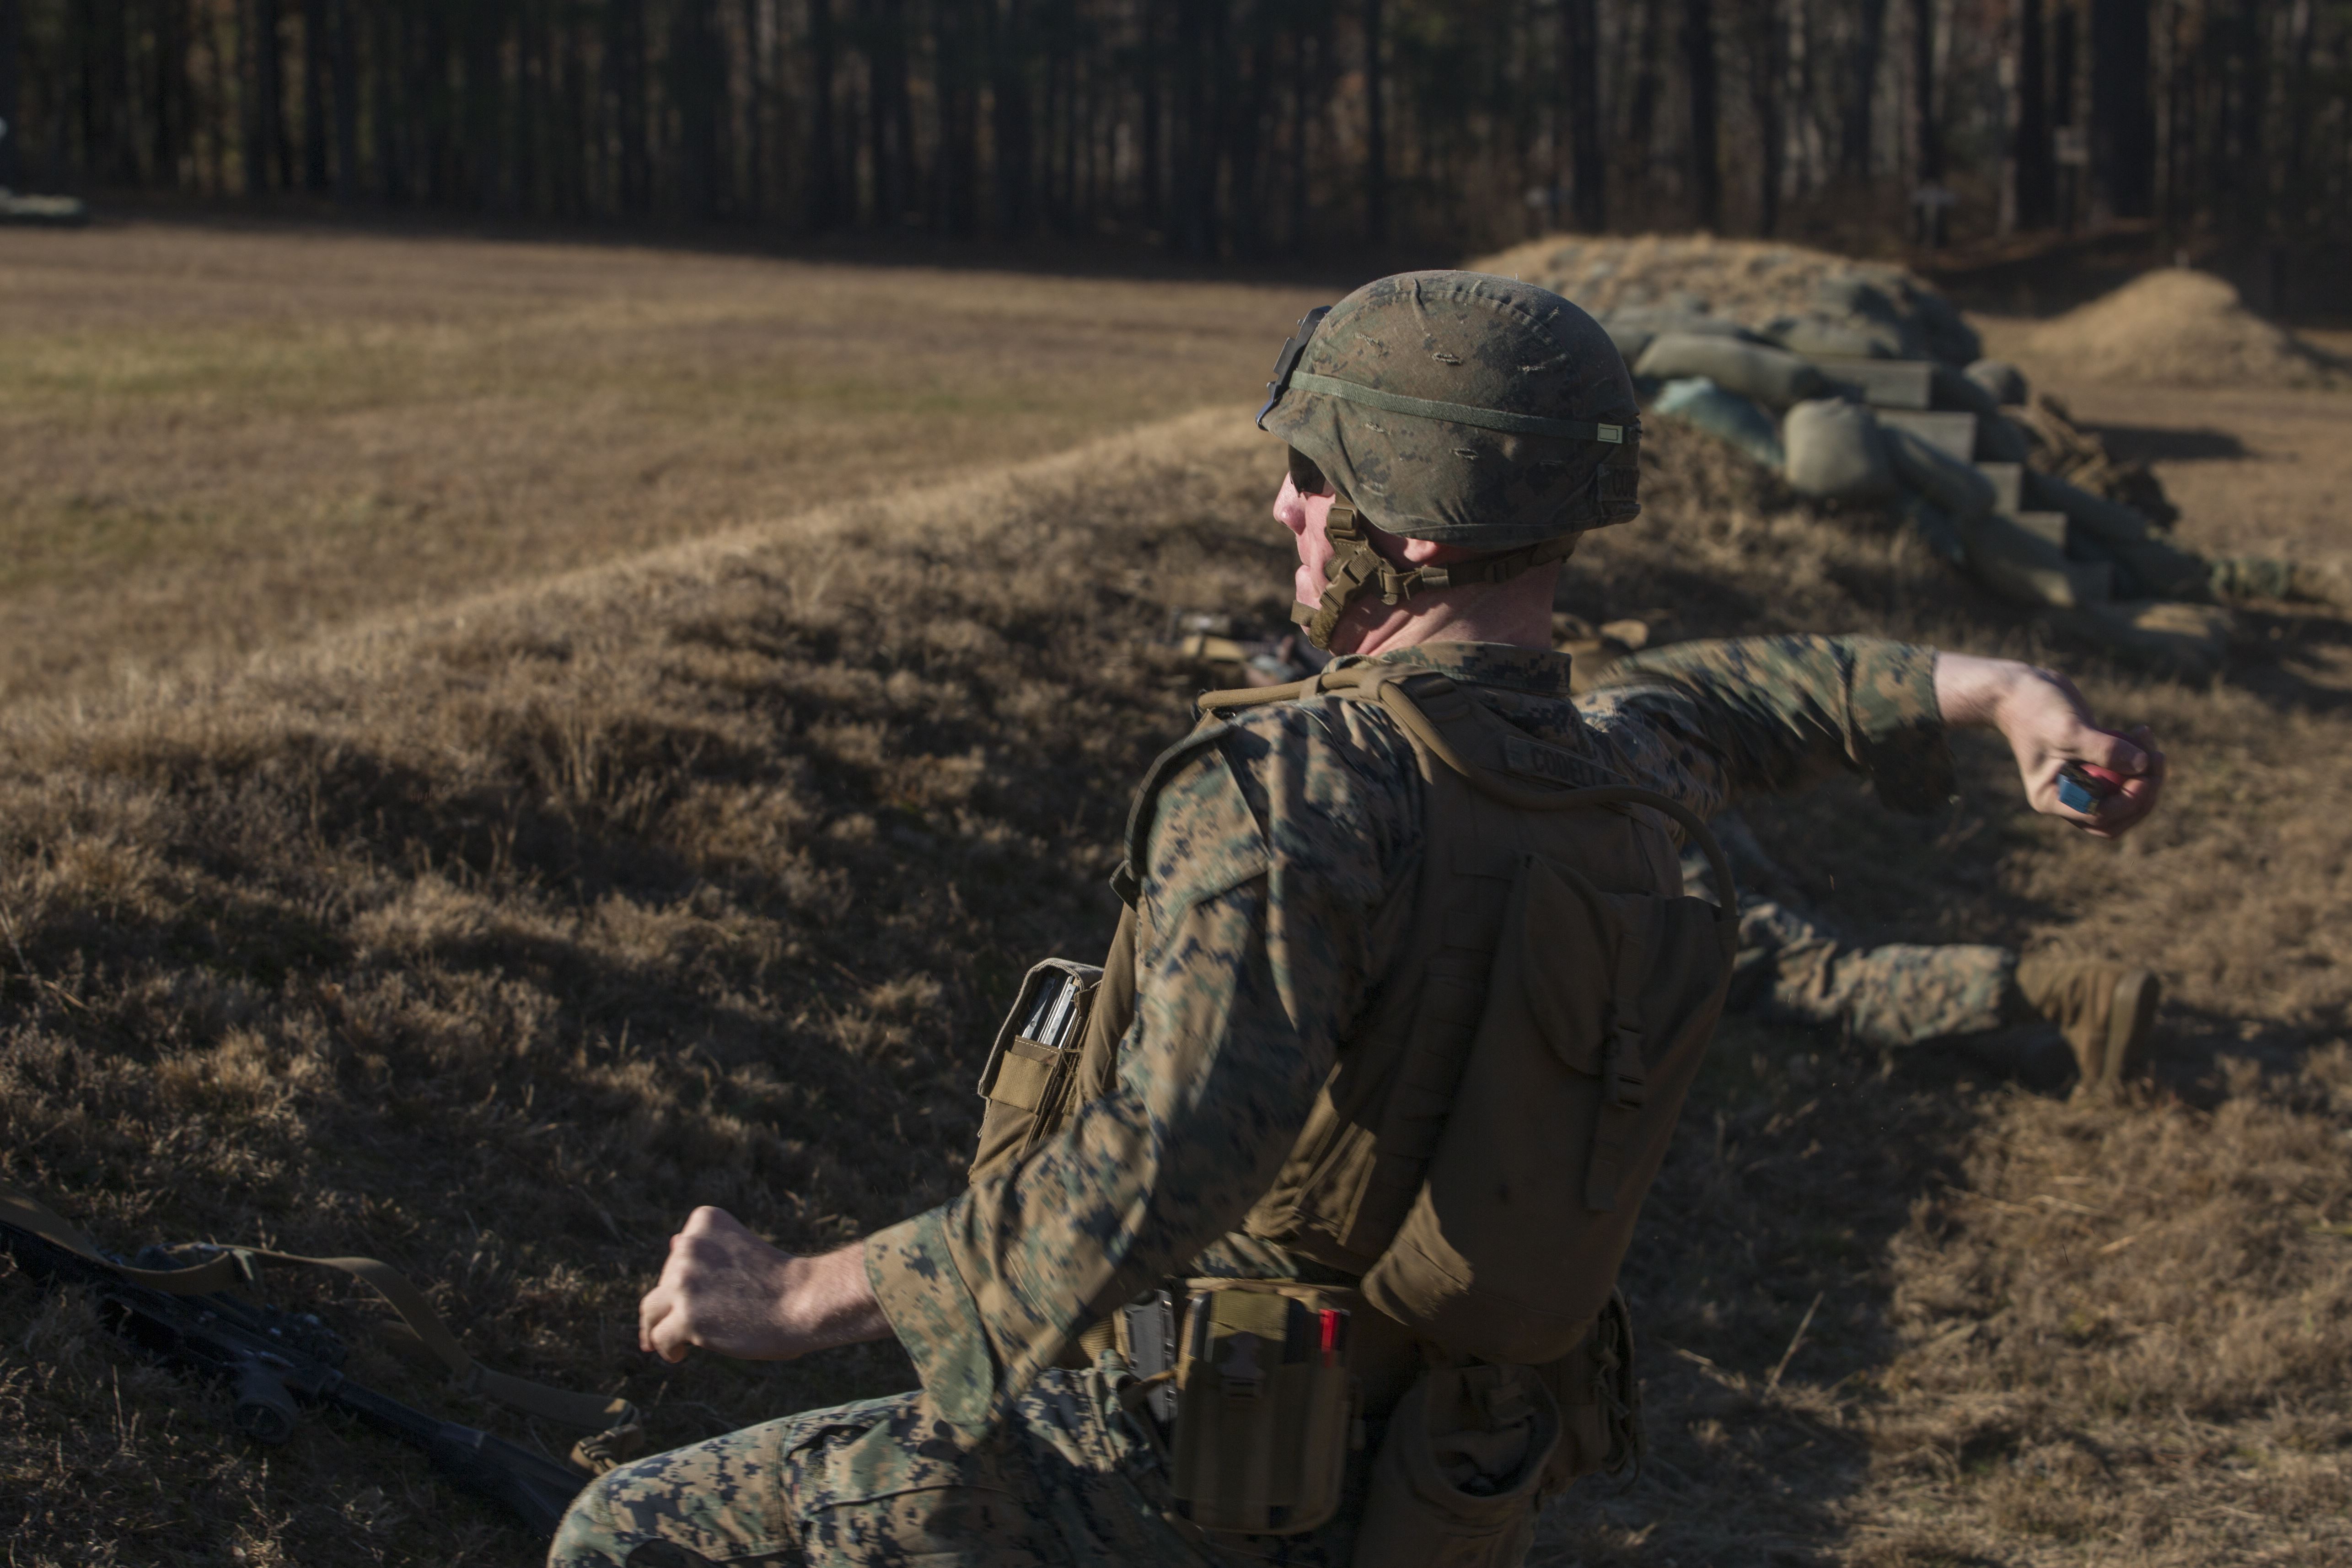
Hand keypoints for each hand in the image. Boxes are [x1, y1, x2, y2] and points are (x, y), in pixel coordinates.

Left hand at [637, 1208, 888, 1364]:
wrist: (806, 1301)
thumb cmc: (781, 1280)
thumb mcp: (741, 1250)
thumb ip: (708, 1249)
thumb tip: (671, 1242)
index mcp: (705, 1221)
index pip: (677, 1255)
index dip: (684, 1279)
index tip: (706, 1295)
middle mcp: (689, 1245)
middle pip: (663, 1283)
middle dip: (675, 1304)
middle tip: (696, 1323)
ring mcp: (684, 1281)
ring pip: (651, 1310)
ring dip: (655, 1327)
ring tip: (668, 1342)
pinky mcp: (687, 1317)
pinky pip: (660, 1337)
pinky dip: (667, 1349)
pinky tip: (681, 1354)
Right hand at [1934, 654, 2163, 838]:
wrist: (2020, 691)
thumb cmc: (2036, 709)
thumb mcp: (2068, 729)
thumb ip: (2104, 750)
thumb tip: (2143, 765)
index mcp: (2053, 798)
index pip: (2099, 815)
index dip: (2129, 800)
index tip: (2146, 771)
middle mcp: (2066, 798)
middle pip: (2116, 818)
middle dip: (2143, 795)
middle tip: (2157, 761)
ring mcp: (2080, 785)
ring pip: (2124, 802)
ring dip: (2146, 781)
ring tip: (2154, 748)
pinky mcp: (2092, 768)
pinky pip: (2124, 779)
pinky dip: (2139, 764)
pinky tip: (2142, 734)